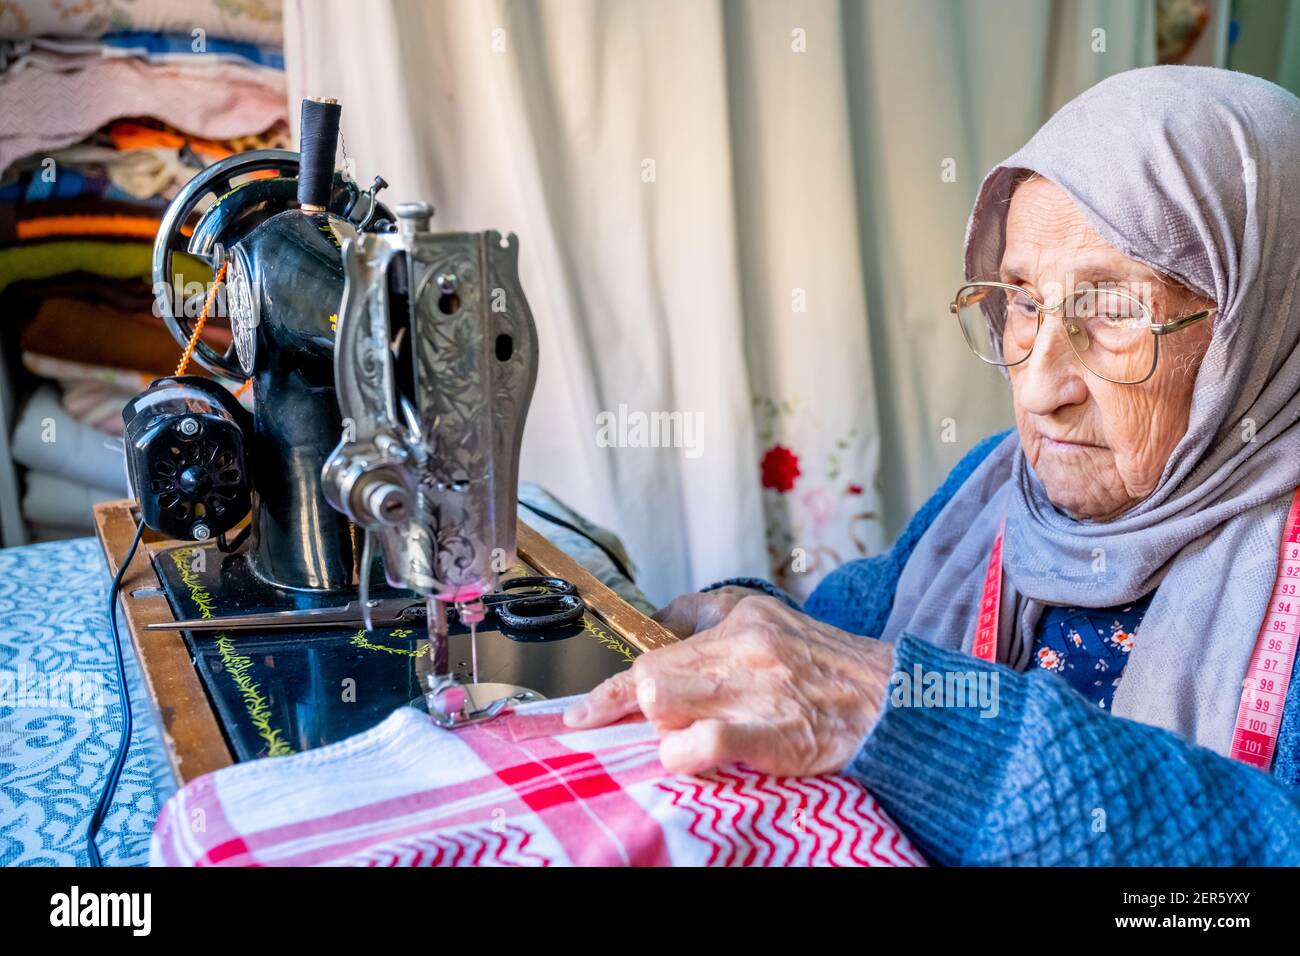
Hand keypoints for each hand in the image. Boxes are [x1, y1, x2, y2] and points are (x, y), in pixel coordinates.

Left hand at [565, 595, 894, 776]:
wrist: (897, 704)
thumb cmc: (833, 671)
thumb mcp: (776, 620)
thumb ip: (715, 616)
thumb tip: (660, 622)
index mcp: (743, 619)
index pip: (656, 645)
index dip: (608, 688)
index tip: (580, 715)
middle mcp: (745, 647)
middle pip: (648, 676)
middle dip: (629, 711)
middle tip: (634, 732)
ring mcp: (757, 690)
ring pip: (660, 699)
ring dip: (656, 730)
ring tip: (679, 741)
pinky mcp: (774, 733)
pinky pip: (705, 741)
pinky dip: (683, 755)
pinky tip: (688, 759)